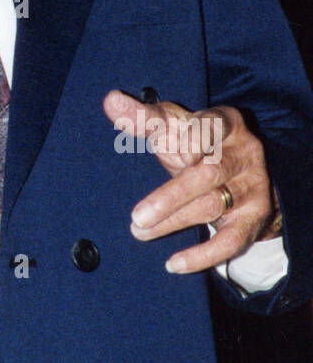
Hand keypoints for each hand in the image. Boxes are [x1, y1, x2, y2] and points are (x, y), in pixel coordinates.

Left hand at [103, 89, 279, 274]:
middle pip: (208, 174)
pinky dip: (202, 256)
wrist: (240, 175)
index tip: (168, 145)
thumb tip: (110, 99)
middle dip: (171, 196)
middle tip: (136, 216)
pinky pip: (230, 242)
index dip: (194, 136)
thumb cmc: (198, 144)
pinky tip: (173, 263)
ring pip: (212, 206)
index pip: (211, 125)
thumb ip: (144, 117)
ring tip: (138, 231)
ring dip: (174, 221)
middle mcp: (244, 154)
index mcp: (226, 123)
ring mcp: (252, 188)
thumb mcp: (174, 127)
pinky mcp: (252, 219)